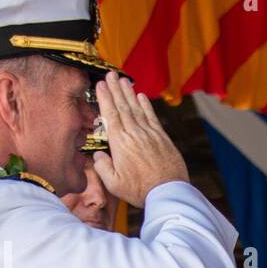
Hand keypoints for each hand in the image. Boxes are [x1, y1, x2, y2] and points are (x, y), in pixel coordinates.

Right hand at [92, 70, 189, 207]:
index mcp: (120, 143)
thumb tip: (98, 154)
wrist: (168, 193)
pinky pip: (152, 117)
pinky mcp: (162, 138)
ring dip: (129, 93)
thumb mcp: (113, 183)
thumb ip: (102, 166)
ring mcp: (149, 134)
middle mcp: (134, 134)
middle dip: (116, 89)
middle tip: (110, 74)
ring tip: (123, 80)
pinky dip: (146, 105)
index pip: (110, 115)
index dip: (105, 98)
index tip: (101, 84)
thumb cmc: (140, 190)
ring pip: (137, 109)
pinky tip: (142, 96)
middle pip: (123, 107)